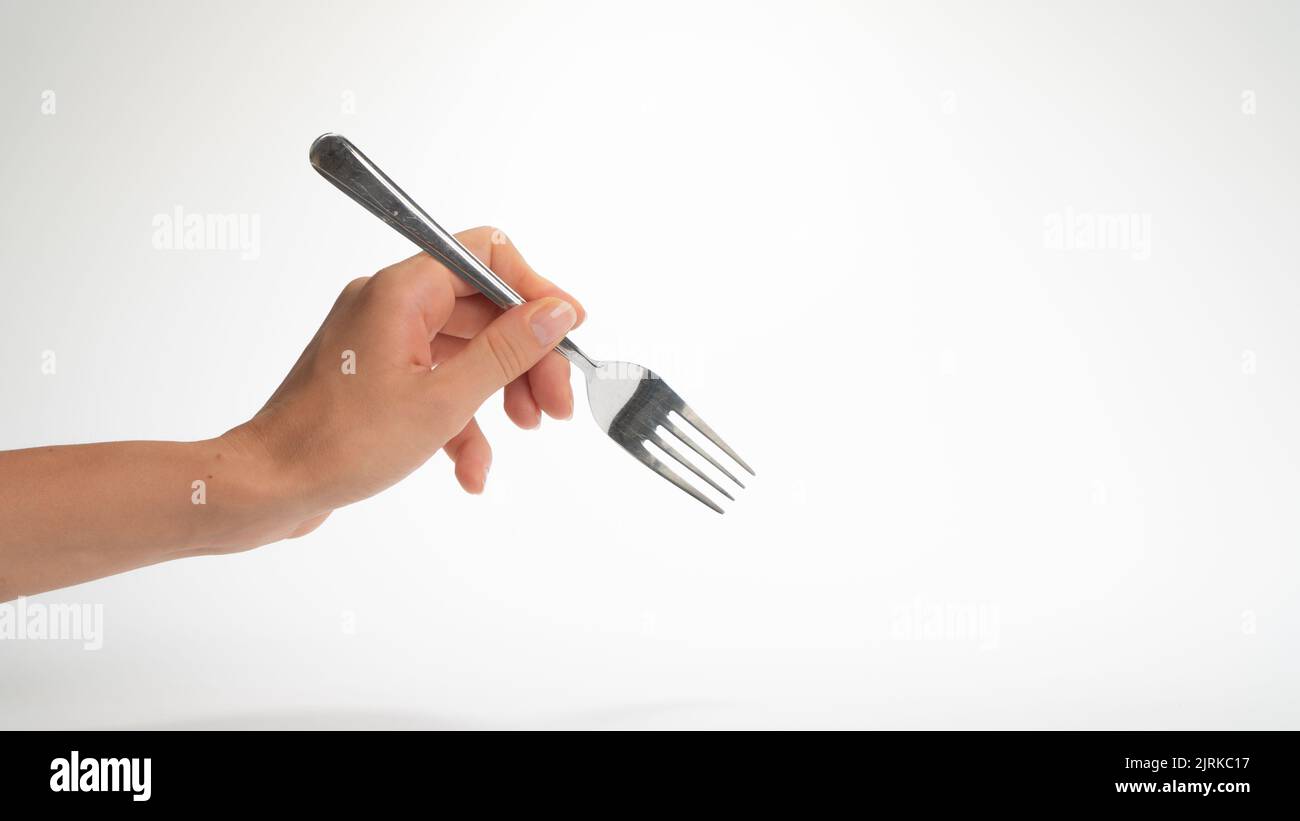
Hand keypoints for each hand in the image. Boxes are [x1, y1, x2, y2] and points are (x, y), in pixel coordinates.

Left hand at [222, 226, 584, 545]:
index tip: (568, 331)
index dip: (535, 291)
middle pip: (484, 310)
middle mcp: (392, 305)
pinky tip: (471, 470)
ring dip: (500, 394)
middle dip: (526, 358)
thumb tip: (556, 312)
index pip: (486, 257)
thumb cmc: (338, 443)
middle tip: (556, 404)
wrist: (269, 487)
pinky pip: (438, 384)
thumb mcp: (443, 400)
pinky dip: (462, 422)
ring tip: (525, 430)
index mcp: (402, 292)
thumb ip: (507, 351)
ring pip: (466, 352)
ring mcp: (383, 342)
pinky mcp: (378, 379)